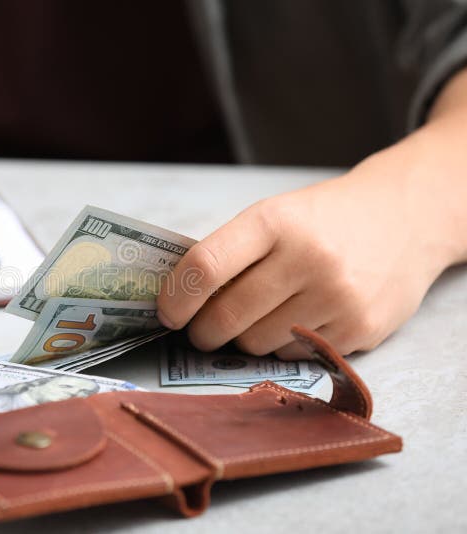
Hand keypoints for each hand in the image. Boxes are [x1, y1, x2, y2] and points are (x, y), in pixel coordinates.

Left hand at [156, 129, 463, 357]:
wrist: (406, 218)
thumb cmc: (323, 220)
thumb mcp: (275, 215)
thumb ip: (231, 254)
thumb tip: (180, 301)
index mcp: (275, 221)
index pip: (206, 267)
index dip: (176, 298)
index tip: (167, 314)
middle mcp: (308, 258)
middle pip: (227, 318)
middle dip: (203, 332)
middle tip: (201, 330)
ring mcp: (338, 297)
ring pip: (257, 344)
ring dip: (244, 339)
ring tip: (257, 318)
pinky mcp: (361, 329)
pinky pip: (294, 356)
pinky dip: (282, 346)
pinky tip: (294, 321)